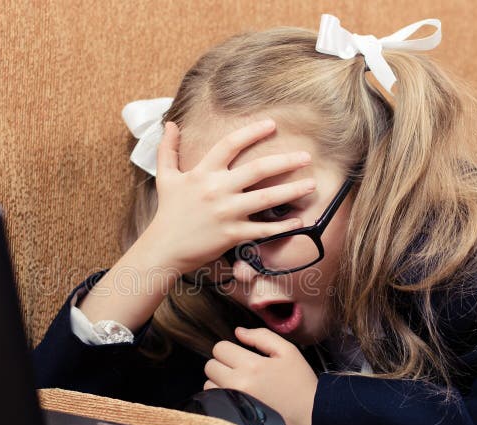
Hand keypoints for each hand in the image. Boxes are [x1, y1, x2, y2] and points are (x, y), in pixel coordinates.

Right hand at [141, 120, 314, 273]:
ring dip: (292, 190)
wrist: (164, 248)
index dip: (252, 132)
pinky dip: (283, 226)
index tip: (272, 125)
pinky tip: (299, 220)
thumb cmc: (168, 212)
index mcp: (202, 173)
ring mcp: (226, 212)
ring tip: (312, 184)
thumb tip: (170, 124)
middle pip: (258, 169)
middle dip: (285, 161)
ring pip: (266, 198)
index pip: (230, 145)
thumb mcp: (165, 177)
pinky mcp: (232, 234)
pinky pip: (263, 229)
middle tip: (306, 156)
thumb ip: (168, 149)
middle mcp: (217, 189)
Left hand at [204, 327, 317, 424]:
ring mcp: (234, 403)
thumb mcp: (287, 351)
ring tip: (240, 384)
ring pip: (208, 384)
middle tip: (240, 369)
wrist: (310, 415)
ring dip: (220, 382)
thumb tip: (238, 332)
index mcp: (252, 366)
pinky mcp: (232, 417)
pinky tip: (237, 397)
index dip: (230, 349)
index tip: (241, 356)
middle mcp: (239, 384)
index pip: (219, 348)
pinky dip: (221, 397)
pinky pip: (214, 402)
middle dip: (223, 364)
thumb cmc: (299, 382)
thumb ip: (261, 336)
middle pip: (210, 366)